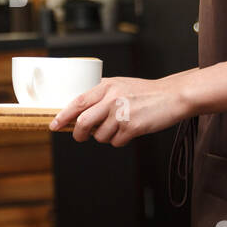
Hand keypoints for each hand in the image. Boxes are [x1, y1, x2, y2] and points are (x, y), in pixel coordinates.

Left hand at [49, 73, 193, 146]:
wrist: (172, 96)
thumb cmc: (145, 92)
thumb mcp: (120, 84)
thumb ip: (101, 92)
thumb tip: (78, 107)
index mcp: (106, 86)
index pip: (78, 102)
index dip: (63, 115)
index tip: (54, 125)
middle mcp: (112, 98)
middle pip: (84, 122)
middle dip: (79, 134)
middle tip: (80, 137)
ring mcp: (122, 113)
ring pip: (100, 136)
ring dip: (105, 137)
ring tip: (118, 128)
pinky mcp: (133, 127)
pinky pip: (116, 142)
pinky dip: (120, 141)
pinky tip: (130, 131)